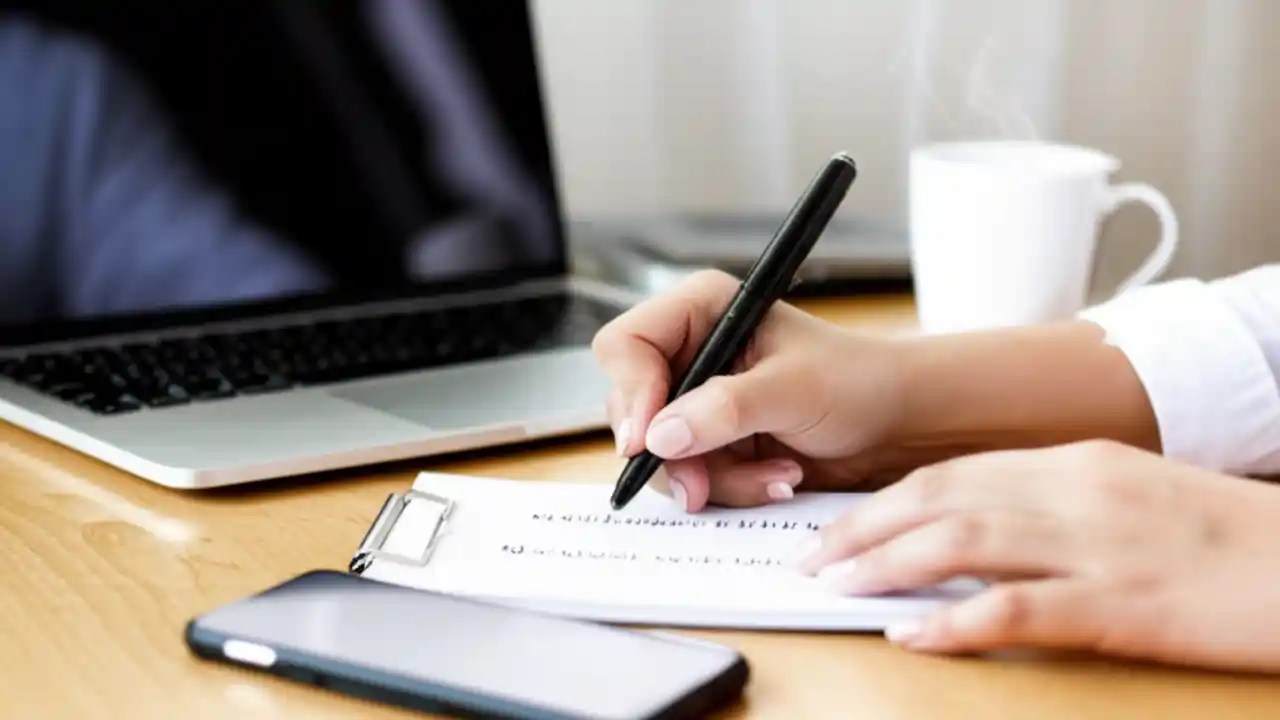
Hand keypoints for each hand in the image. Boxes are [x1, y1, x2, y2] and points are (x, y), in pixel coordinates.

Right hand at [592, 270, 910, 511]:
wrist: (897, 426)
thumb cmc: (858, 382)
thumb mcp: (792, 390)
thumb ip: (725, 409)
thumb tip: (660, 436)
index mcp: (701, 311)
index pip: (626, 346)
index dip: (631, 393)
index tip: (650, 440)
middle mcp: (690, 352)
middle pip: (632, 408)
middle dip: (675, 453)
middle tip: (703, 483)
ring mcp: (697, 402)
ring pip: (659, 454)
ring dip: (715, 478)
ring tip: (776, 472)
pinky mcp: (711, 443)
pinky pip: (690, 477)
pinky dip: (730, 489)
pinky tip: (777, 477)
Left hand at [798, 440, 1279, 671]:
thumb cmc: (1226, 538)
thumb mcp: (1133, 496)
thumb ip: (1054, 503)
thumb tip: (974, 527)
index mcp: (1076, 462)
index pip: (954, 472)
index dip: (885, 500)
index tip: (840, 523)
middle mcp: (1075, 490)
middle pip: (941, 498)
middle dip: (864, 526)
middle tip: (813, 556)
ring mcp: (1098, 544)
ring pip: (963, 540)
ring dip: (887, 563)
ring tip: (837, 585)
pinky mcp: (1122, 602)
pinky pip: (1017, 608)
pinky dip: (954, 620)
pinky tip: (912, 633)